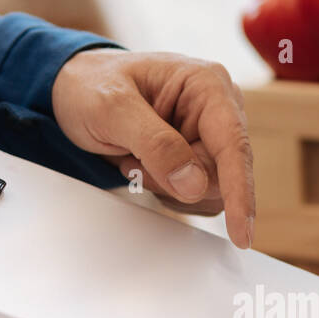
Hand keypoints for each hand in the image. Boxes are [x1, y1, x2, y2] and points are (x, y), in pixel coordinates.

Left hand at [51, 49, 255, 247]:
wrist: (77, 91)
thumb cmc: (92, 86)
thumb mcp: (112, 108)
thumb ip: (155, 144)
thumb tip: (194, 184)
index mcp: (208, 84)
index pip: (234, 145)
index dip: (240, 191)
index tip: (242, 233)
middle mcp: (220, 109)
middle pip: (220, 175)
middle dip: (174, 181)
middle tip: (132, 160)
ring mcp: (212, 136)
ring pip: (210, 191)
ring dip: (167, 186)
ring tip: (135, 157)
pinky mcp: (203, 159)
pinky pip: (198, 196)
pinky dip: (167, 191)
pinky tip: (145, 167)